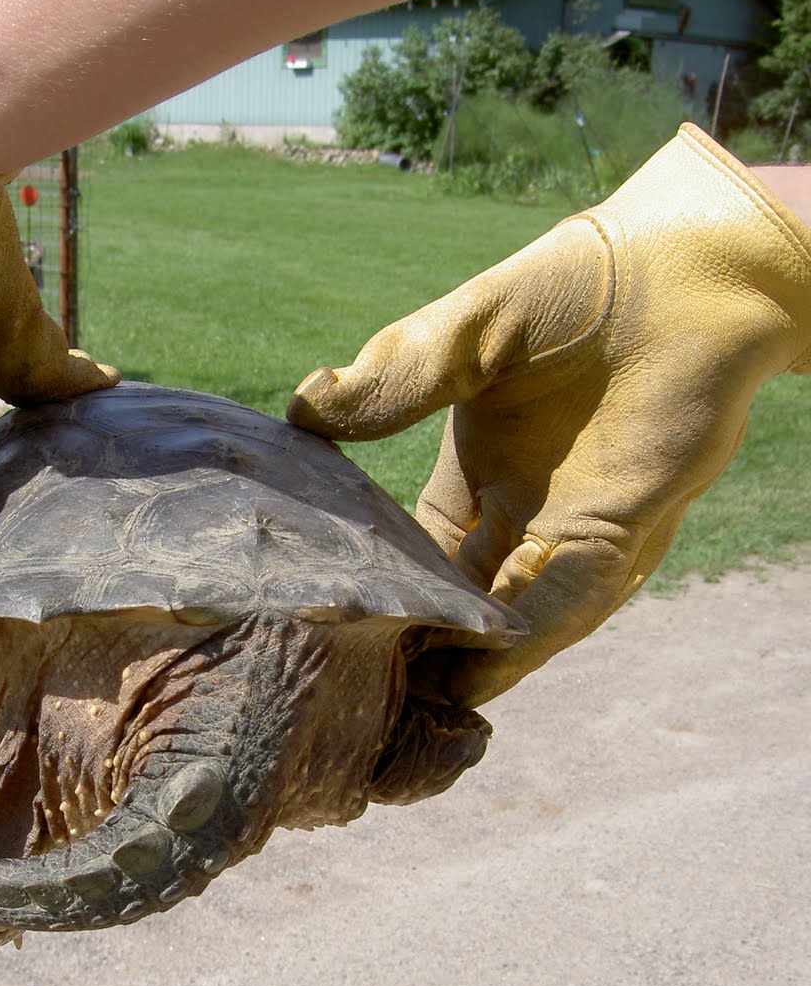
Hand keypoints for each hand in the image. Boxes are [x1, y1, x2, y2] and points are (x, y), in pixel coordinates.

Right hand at [290, 125, 810, 704]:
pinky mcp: (619, 534)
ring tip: (407, 712)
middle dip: (416, 648)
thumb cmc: (576, 287)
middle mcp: (520, 517)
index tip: (323, 625)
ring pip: (508, 622)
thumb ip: (393, 378)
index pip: (414, 552)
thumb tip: (300, 409)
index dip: (378, 590)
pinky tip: (480, 671)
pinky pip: (566, 602)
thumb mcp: (463, 333)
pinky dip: (526, 639)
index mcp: (475, 475)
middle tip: (355, 698)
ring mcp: (569, 532)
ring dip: (465, 665)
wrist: (684, 273)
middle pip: (456, 602)